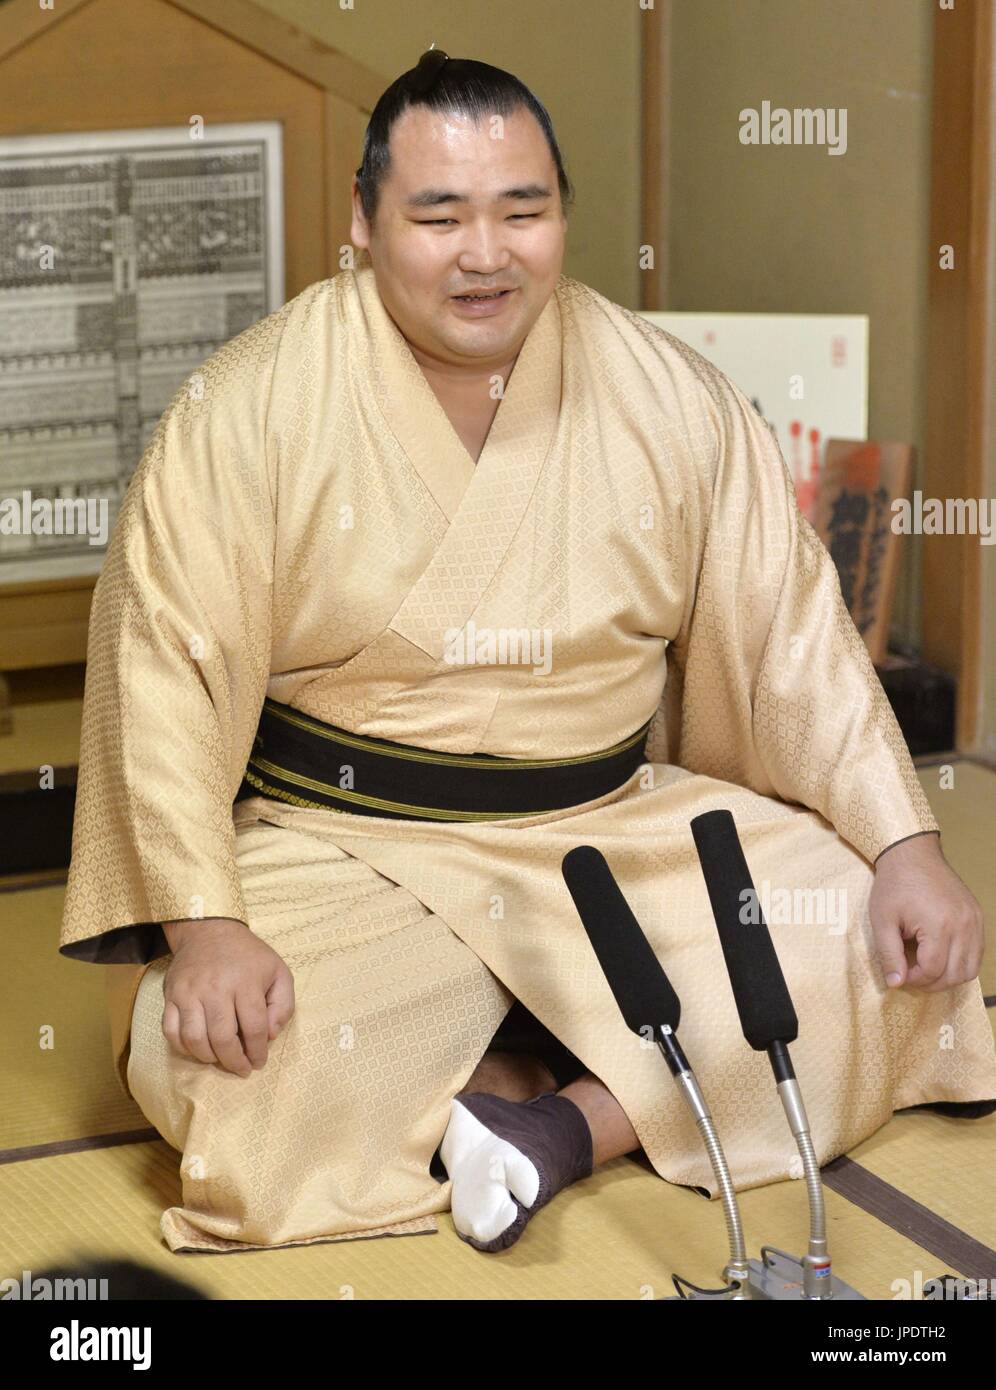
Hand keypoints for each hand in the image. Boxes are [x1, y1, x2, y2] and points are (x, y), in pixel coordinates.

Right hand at [161, 917, 294, 1076]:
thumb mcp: (278, 971)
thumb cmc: (248, 956)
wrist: (209, 930)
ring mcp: (189, 992)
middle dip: (234, 1062)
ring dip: (209, 1058)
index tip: (259, 1061)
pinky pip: (171, 1031)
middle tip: (242, 1069)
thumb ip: (283, 1005)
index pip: (254, 1028)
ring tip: (221, 1059)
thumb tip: (269, 1036)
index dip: (258, 1051)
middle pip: (223, 1038)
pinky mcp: (170, 995)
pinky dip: (183, 1047)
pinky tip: (198, 1049)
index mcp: (245, 982)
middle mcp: (215, 988)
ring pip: (194, 1039)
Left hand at [869, 834, 983, 991]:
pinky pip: (977, 952)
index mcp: (940, 925)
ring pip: (971, 969)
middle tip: (912, 976)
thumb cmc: (894, 885)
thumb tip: (896, 983)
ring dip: (949, 977)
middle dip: (932, 983)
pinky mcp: (977, 917)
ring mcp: (974, 921)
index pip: (933, 971)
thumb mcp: (882, 920)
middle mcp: (964, 925)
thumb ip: (889, 954)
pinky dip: (961, 963)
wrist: (912, 854)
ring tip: (926, 970)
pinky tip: (941, 957)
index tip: (901, 974)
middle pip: (955, 974)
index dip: (915, 980)